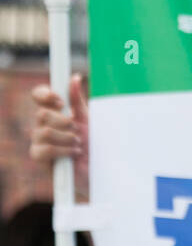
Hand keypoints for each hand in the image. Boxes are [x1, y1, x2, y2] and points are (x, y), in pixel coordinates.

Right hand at [30, 73, 88, 200]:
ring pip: (41, 133)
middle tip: (76, 130)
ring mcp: (39, 142)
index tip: (61, 102)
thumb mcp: (87, 119)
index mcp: (54, 112)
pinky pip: (42, 151)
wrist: (99, 167)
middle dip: (63, 122)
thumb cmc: (93, 142)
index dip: (45, 95)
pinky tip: (74, 153)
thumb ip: (78, 100)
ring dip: (65, 138)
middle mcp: (43, 125)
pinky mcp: (41, 160)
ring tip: (78, 143)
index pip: (38, 96)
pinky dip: (62, 151)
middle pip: (40, 114)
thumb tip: (75, 78)